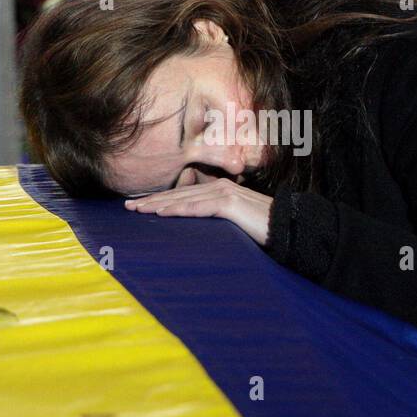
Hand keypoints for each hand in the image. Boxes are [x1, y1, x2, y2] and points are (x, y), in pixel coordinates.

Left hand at [124, 179, 273, 246]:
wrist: (288, 228)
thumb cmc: (261, 229)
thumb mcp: (233, 223)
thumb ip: (216, 220)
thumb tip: (198, 228)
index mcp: (218, 190)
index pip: (183, 194)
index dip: (160, 199)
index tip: (139, 206)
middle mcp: (219, 187)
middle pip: (178, 194)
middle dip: (151, 200)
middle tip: (127, 207)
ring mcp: (224, 193)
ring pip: (183, 198)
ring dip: (159, 205)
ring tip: (137, 210)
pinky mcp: (229, 204)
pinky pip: (199, 207)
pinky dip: (179, 209)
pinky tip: (162, 214)